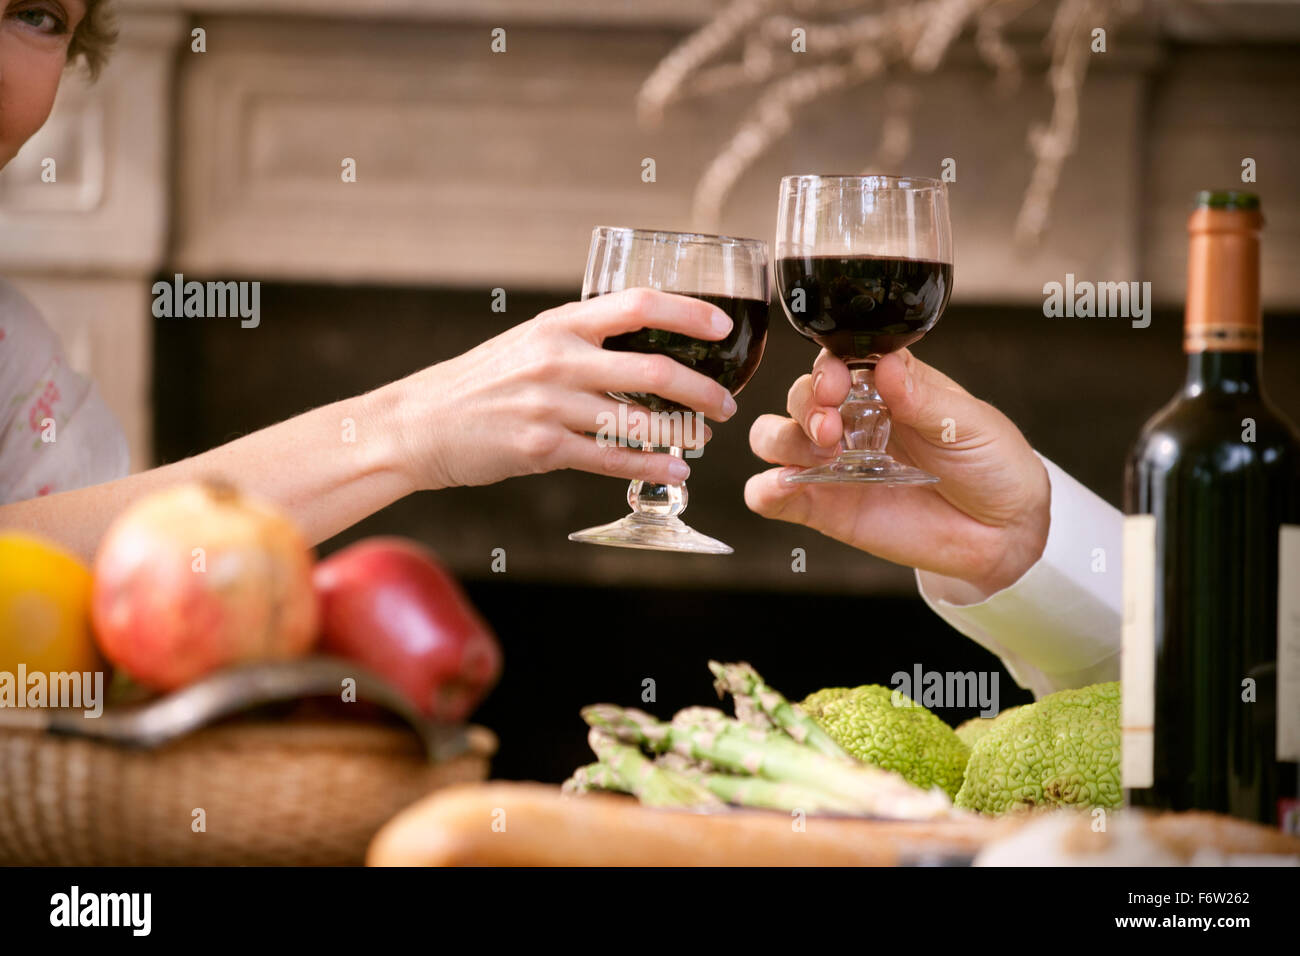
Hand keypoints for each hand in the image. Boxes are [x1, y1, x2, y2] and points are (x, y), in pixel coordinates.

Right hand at [390, 289, 737, 489]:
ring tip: (702, 438)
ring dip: (681, 432)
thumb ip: (580, 340)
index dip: (688, 313)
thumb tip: (640, 344)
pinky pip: (610, 458)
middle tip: (725, 404)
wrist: (418, 423)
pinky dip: (650, 467)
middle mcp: (557, 360)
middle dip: (701, 390)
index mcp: (559, 324)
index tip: (723, 326)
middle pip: (651, 370)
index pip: (637, 305)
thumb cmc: (480, 383)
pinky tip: (675, 472)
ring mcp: (550, 406)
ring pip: (637, 421)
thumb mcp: (529, 343)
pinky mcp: (541, 449)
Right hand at [746, 348, 1049, 601]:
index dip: (826, 370)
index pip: (835, 363)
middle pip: (798, 397)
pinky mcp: (822, 507)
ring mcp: (832, 464)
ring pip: (772, 437)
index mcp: (884, 388)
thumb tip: (886, 364)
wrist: (1001, 531)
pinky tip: (784, 488)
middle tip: (833, 431)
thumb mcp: (969, 422)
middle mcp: (850, 420)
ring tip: (822, 457)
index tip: (837, 386)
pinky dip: (764, 489)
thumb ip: (923, 397)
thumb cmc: (991, 464)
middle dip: (806, 407)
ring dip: (783, 440)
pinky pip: (770, 494)